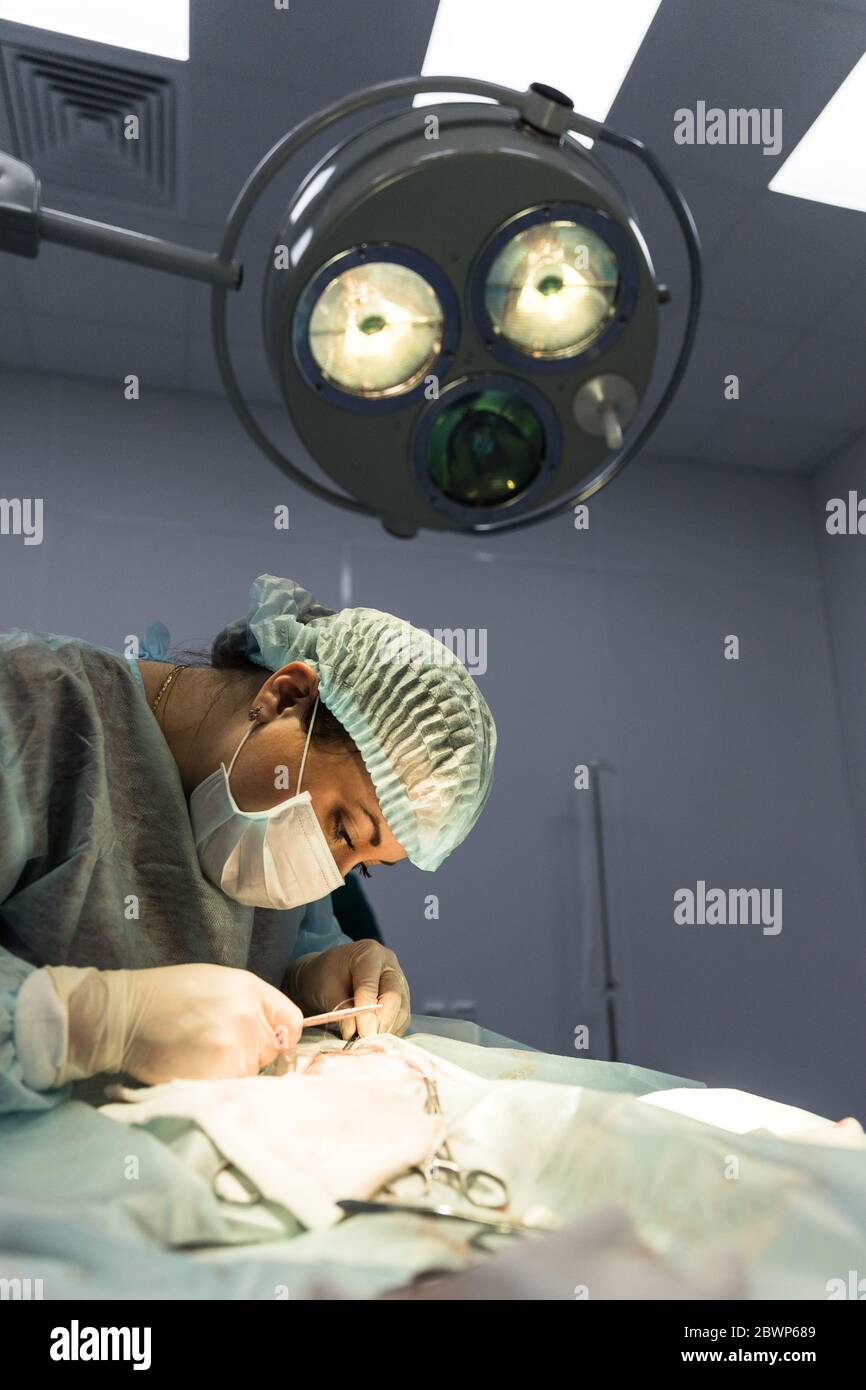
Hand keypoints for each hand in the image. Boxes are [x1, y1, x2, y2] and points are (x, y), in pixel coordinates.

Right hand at [47, 963, 304, 1084]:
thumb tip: (279, 1036)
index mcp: (249, 989)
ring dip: (233, 1072)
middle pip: (272, 1051)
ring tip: (200, 1057)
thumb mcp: (217, 984)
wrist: (122, 1016)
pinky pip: (233, 1089)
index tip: (265, 1042)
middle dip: (251, 1054)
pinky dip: (217, 1087)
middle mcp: (248, 1016)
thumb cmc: (166, 998)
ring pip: (252, 1073)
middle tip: (215, 1046)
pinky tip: (194, 1071)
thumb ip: (252, 1004)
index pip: (292, 1022)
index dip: (280, 1035)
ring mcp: (234, 1047)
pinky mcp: (218, 1075)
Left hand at [287, 941, 410, 1039]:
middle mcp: (389, 966)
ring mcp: (399, 983)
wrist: (326, 978)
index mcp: (369, 953)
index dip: (367, 1011)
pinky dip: (388, 1033)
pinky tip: (373, 1041)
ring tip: (367, 1045)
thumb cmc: (323, 979)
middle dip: (380, 1023)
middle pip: (393, 997)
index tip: (362, 1034)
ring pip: (401, 1011)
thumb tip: (354, 1033)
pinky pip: (401, 1020)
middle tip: (366, 1042)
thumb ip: (342, 1010)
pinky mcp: (402, 1001)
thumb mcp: (326, 990)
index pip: (371, 984)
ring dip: (385, 1031)